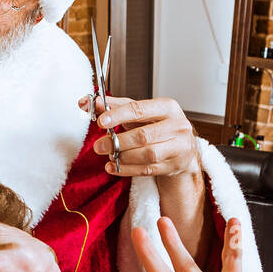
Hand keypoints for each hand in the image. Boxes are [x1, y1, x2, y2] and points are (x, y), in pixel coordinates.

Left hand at [83, 93, 200, 178]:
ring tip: (110, 155)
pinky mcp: (175, 165)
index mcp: (167, 107)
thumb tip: (91, 101)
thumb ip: (116, 106)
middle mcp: (177, 126)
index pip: (139, 109)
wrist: (182, 148)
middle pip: (143, 135)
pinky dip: (127, 170)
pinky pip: (147, 170)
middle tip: (99, 146)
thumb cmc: (158, 126)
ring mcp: (179, 147)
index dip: (118, 115)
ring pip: (147, 154)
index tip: (101, 122)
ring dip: (124, 157)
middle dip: (117, 142)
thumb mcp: (140, 113)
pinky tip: (114, 167)